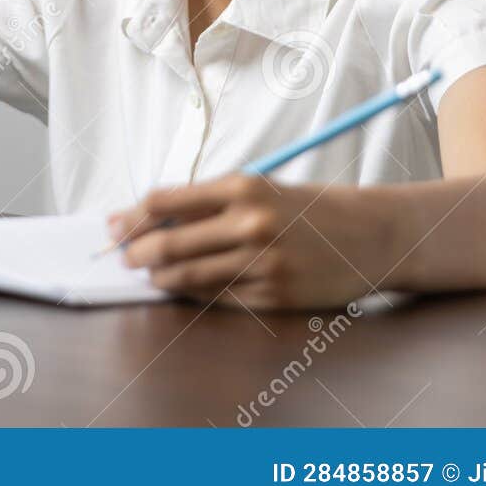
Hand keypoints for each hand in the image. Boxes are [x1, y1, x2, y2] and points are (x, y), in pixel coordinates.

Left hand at [109, 174, 389, 310]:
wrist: (372, 234)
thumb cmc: (307, 208)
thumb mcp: (258, 189)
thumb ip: (205, 202)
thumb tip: (145, 217)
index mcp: (241, 186)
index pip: (165, 202)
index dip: (131, 217)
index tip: (114, 226)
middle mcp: (250, 223)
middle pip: (169, 243)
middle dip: (136, 253)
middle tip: (122, 257)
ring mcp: (263, 262)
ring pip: (188, 276)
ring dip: (160, 278)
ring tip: (150, 275)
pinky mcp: (275, 295)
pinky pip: (217, 298)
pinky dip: (193, 295)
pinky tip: (184, 289)